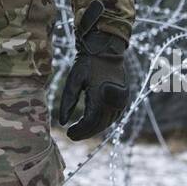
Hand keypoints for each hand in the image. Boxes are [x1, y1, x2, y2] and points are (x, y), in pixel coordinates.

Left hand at [57, 2, 129, 140]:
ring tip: (80, 130)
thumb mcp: (73, 79)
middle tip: (71, 135)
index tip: (68, 134)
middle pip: (99, 125)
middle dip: (85, 132)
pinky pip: (113, 117)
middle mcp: (113, 100)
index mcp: (100, 95)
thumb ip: (68, 101)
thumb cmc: (87, 63)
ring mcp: (121, 101)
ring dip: (94, 129)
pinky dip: (102, 123)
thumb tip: (62, 122)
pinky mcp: (123, 99)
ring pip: (107, 123)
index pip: (90, 122)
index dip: (79, 131)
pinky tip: (91, 123)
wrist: (106, 50)